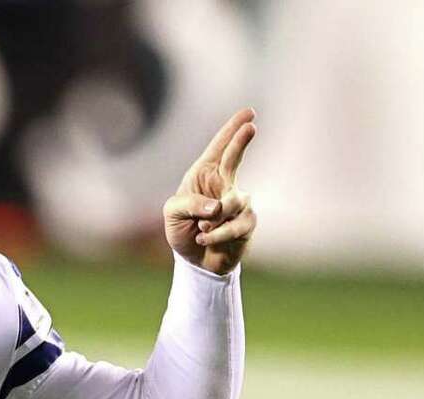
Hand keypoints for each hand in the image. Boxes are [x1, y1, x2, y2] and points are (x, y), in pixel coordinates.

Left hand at [164, 108, 256, 274]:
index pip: (219, 147)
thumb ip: (189, 204)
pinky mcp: (247, 221)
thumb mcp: (173, 214)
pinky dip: (216, 234)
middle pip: (234, 158)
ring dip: (212, 219)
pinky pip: (234, 225)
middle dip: (241, 142)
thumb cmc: (183, 229)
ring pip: (231, 202)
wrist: (196, 260)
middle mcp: (223, 182)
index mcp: (204, 174)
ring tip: (201, 229)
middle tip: (250, 127)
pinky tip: (205, 238)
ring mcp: (238, 201)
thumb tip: (217, 206)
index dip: (232, 129)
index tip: (249, 113)